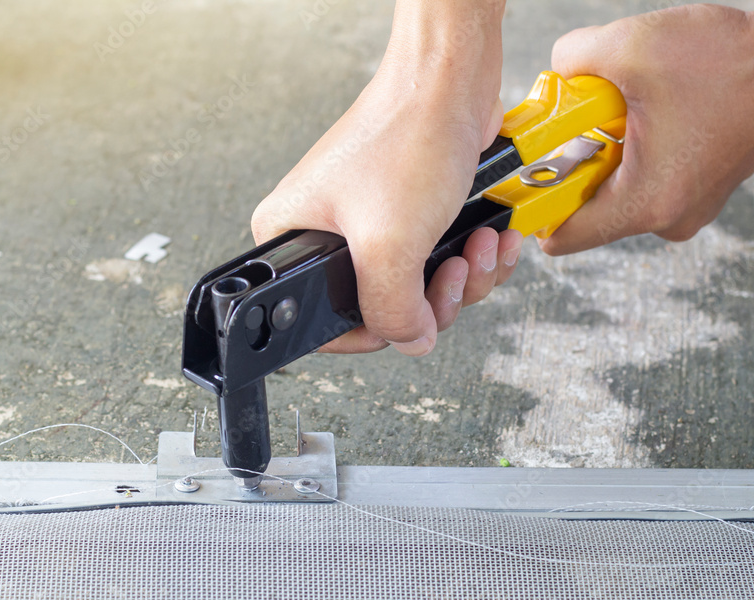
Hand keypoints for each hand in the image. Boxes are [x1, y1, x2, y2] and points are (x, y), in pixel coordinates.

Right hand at [251, 1, 518, 355]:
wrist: (451, 79)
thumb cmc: (407, 132)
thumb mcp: (389, 243)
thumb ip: (393, 311)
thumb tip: (410, 339)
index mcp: (293, 240)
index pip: (324, 321)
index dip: (375, 332)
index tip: (410, 319)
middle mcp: (328, 235)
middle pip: (383, 308)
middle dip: (435, 298)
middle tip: (452, 272)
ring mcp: (371, 226)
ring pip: (420, 289)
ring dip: (464, 277)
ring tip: (476, 246)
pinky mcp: (410, 215)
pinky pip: (441, 262)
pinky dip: (473, 258)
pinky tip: (487, 236)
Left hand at [540, 5, 753, 255]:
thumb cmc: (732, 63)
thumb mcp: (631, 45)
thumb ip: (572, 58)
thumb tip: (555, 71)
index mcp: (644, 203)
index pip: (560, 238)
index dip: (535, 206)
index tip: (528, 172)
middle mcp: (665, 218)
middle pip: (584, 210)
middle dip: (572, 166)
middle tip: (578, 124)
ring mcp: (685, 207)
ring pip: (615, 191)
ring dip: (605, 152)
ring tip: (623, 111)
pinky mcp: (697, 189)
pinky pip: (644, 178)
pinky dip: (634, 149)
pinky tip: (647, 113)